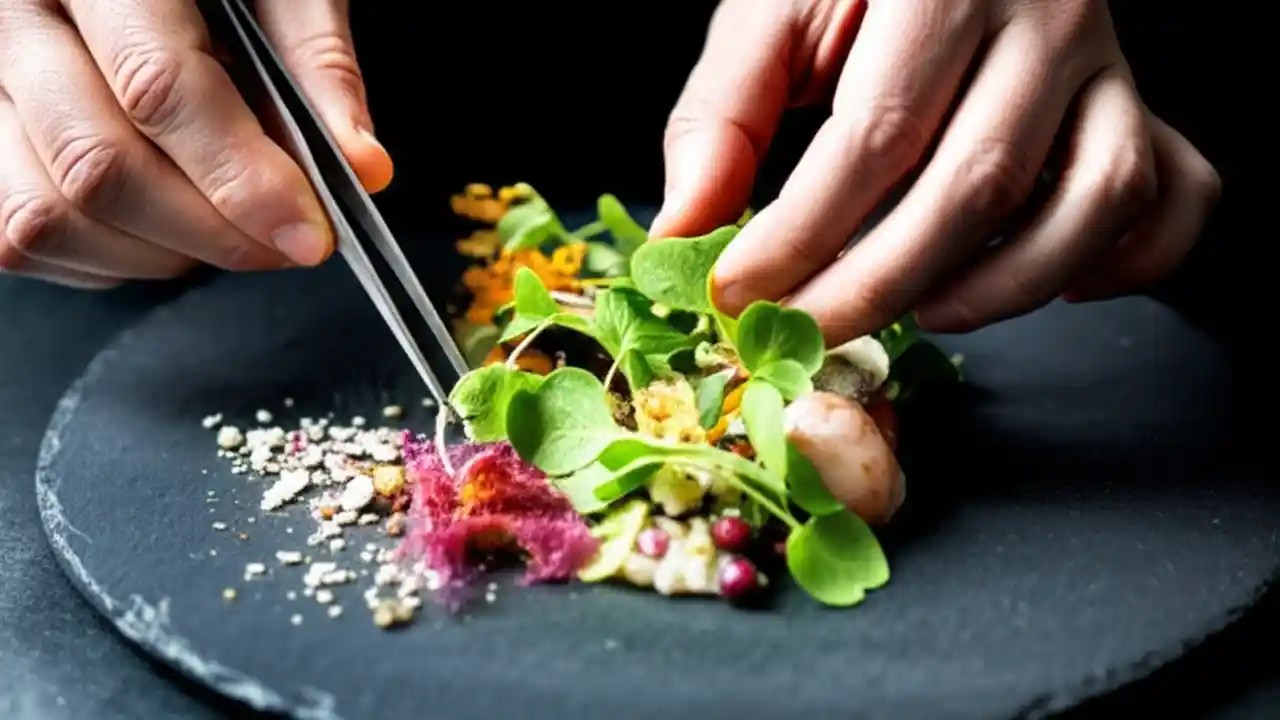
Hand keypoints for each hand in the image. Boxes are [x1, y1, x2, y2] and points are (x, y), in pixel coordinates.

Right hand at [0, 0, 392, 288]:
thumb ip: (315, 64)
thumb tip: (361, 169)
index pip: (157, 87)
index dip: (242, 177)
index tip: (309, 232)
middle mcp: (14, 21)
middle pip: (98, 166)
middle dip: (213, 232)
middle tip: (286, 243)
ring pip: (48, 214)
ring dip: (160, 254)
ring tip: (227, 229)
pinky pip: (20, 237)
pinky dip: (110, 260)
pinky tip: (165, 230)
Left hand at [650, 0, 1220, 344]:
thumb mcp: (772, 12)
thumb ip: (723, 111)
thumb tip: (685, 227)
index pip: (875, 136)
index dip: (801, 235)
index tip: (739, 296)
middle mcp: (1045, 15)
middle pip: (975, 185)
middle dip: (875, 286)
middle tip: (803, 332)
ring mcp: (1108, 62)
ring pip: (1089, 201)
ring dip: (1001, 288)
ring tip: (918, 313)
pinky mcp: (1136, 103)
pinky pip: (1171, 194)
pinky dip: (1123, 261)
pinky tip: (1046, 286)